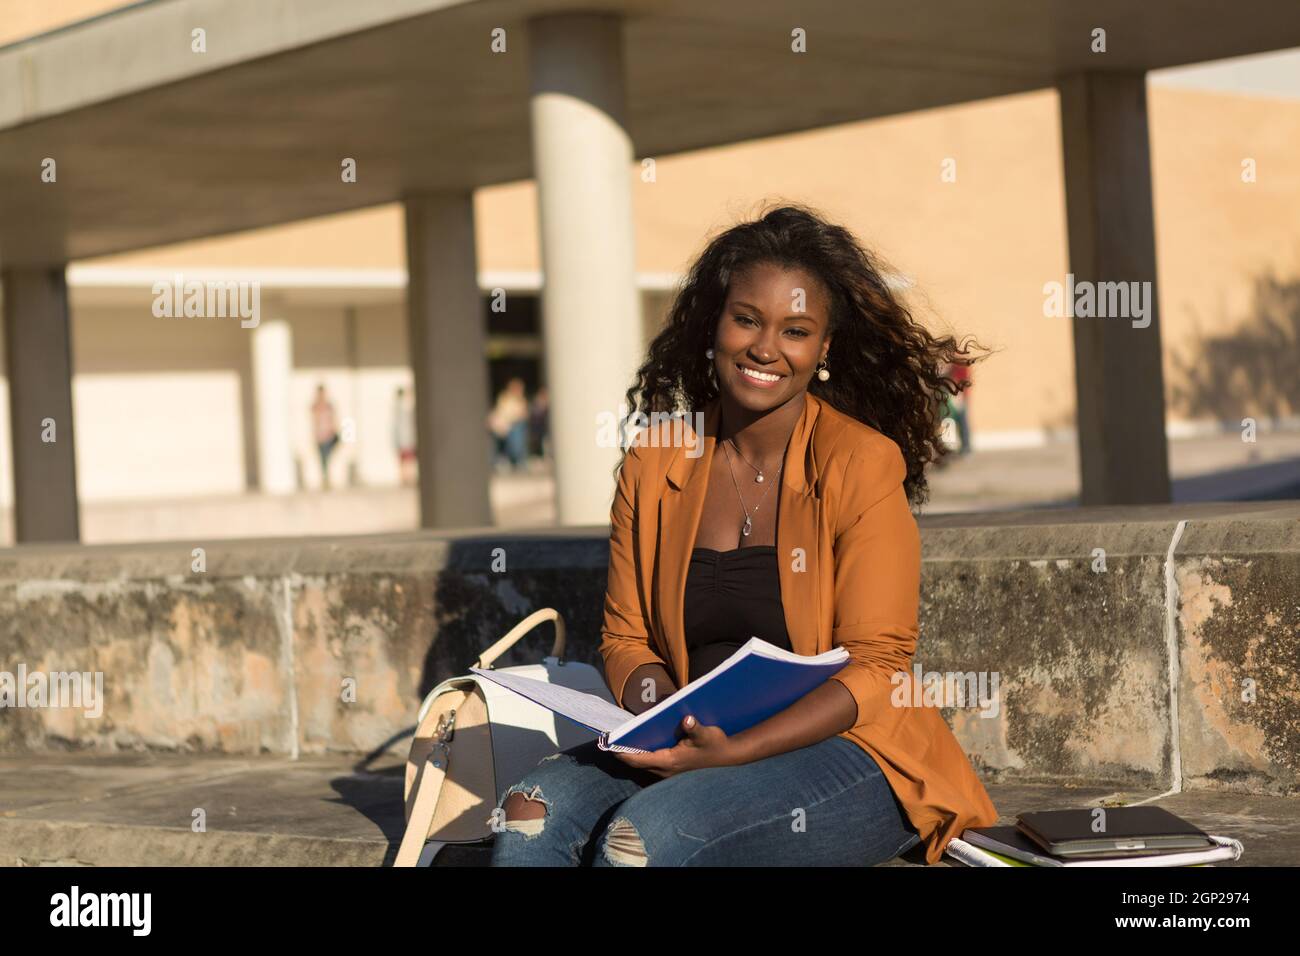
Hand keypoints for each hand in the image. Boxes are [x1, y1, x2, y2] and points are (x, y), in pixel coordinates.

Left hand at [611, 716, 740, 777]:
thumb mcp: (706, 734)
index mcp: (669, 761)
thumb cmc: (716, 745)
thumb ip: (695, 727)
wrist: (729, 756)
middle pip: (636, 763)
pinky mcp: (672, 769)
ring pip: (643, 763)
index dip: (621, 753)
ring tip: (618, 739)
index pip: (638, 759)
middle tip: (608, 739)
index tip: (607, 745)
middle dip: (622, 752)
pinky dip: (641, 754)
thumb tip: (687, 719)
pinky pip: (650, 762)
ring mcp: (668, 771)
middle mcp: (666, 769)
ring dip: (631, 754)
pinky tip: (638, 741)